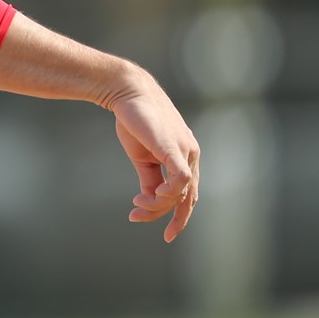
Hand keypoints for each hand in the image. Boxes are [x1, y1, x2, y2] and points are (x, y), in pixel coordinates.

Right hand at [109, 75, 200, 241]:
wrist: (127, 92)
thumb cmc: (134, 120)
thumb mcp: (142, 155)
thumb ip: (149, 177)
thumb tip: (149, 198)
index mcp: (185, 156)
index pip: (188, 193)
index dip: (177, 215)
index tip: (155, 225)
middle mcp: (191, 155)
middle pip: (188, 198)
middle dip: (171, 218)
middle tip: (146, 224)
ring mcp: (185, 151)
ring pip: (181, 192)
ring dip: (157, 205)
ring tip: (135, 205)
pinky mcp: (174, 147)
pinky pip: (180, 178)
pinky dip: (168, 193)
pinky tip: (150, 196)